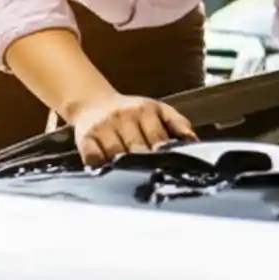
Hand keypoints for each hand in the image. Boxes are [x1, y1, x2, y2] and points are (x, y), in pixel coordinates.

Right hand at [68, 93, 197, 165]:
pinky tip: (106, 171)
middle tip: (152, 177)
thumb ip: (178, 123)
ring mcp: (103, 127)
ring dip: (124, 168)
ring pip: (116, 154)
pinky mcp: (85, 138)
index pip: (158, 138)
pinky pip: (92, 156)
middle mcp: (124, 117)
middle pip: (138, 148)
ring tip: (131, 178)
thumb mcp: (158, 110)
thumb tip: (193, 142)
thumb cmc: (131, 111)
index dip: (164, 155)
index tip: (168, 167)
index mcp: (145, 111)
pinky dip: (99, 166)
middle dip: (146, 164)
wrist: (93, 102)